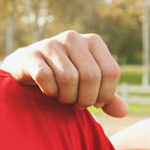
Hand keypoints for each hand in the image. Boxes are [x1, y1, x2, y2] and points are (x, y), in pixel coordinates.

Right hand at [2, 31, 128, 117]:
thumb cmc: (63, 77)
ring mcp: (51, 43)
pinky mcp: (32, 54)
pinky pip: (46, 78)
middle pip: (91, 76)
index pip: (111, 72)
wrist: (27, 67)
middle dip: (85, 98)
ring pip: (69, 78)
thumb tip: (123, 111)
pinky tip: (48, 91)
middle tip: (77, 104)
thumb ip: (106, 97)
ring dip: (67, 97)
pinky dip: (49, 91)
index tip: (95, 102)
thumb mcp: (88, 85)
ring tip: (63, 97)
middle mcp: (73, 38)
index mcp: (93, 41)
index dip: (105, 94)